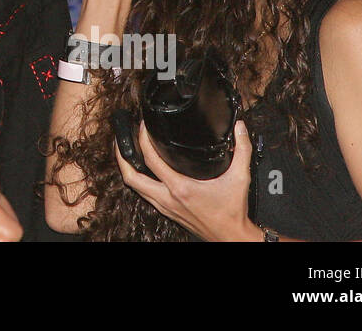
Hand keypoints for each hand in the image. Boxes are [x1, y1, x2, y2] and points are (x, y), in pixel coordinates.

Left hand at [116, 120, 255, 240]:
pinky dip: (139, 182)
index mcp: (180, 188)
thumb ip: (242, 150)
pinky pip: (145, 195)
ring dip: (128, 171)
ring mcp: (165, 207)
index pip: (151, 160)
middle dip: (121, 158)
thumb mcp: (240, 178)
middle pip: (131, 178)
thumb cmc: (233, 212)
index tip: (141, 126)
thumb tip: (240, 128)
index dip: (142, 139)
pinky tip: (143, 173)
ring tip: (125, 153)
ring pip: (136, 188)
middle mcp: (168, 198)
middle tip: (119, 140)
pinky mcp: (167, 213)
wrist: (231, 237)